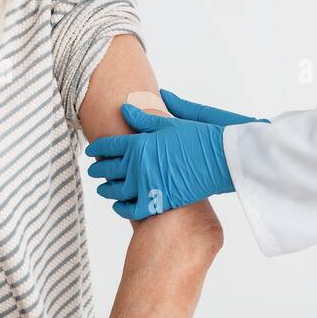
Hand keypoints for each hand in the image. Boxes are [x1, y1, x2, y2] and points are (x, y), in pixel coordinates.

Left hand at [85, 90, 267, 220]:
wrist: (223, 159)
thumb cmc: (200, 136)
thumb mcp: (171, 124)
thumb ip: (144, 119)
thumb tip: (126, 108)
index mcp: (140, 143)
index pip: (109, 147)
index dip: (98, 149)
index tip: (93, 151)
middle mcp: (138, 165)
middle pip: (109, 169)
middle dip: (99, 169)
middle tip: (94, 170)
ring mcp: (147, 185)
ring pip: (117, 191)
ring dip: (107, 190)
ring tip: (103, 189)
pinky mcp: (159, 202)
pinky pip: (133, 209)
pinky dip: (122, 208)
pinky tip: (119, 205)